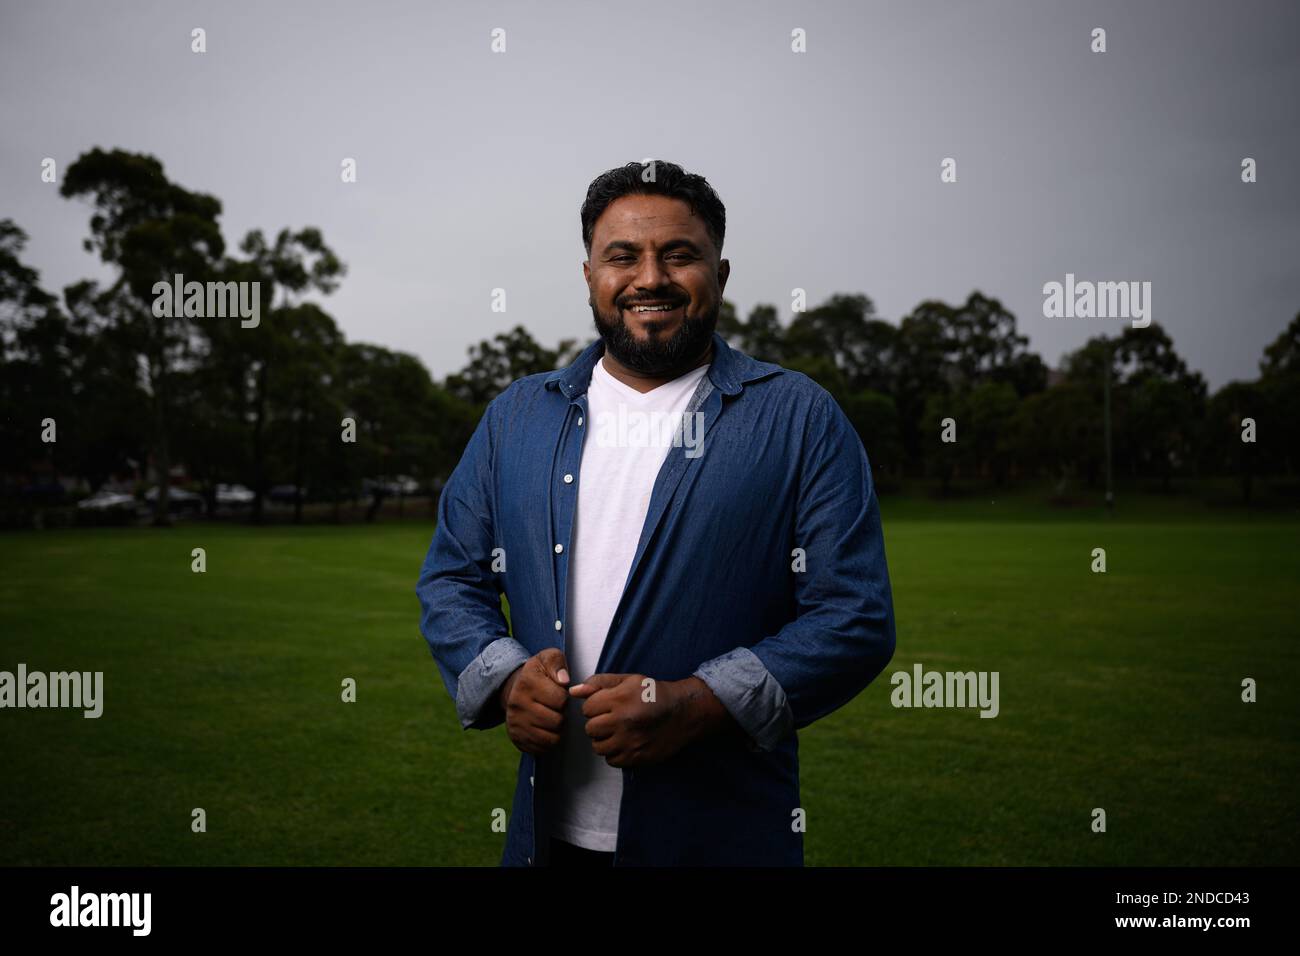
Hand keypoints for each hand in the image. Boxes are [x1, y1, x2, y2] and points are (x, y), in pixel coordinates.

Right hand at [499, 648, 570, 754]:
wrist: (514, 689)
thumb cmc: (538, 674)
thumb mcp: (548, 659)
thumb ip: (558, 664)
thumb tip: (564, 681)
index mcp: (527, 682)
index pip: (560, 699)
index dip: (564, 698)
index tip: (558, 693)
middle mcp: (517, 703)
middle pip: (557, 721)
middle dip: (562, 714)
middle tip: (556, 707)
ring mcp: (515, 723)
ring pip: (552, 737)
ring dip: (557, 729)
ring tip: (552, 716)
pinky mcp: (516, 738)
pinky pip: (543, 748)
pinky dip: (549, 741)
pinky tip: (546, 728)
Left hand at [568, 674, 725, 767]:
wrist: (684, 713)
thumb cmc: (654, 693)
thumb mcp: (629, 680)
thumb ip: (600, 683)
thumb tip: (573, 690)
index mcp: (620, 699)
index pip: (587, 708)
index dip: (595, 706)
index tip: (607, 705)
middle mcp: (623, 721)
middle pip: (590, 728)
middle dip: (598, 723)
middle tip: (611, 719)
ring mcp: (630, 742)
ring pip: (598, 747)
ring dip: (604, 740)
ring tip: (617, 732)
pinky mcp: (637, 757)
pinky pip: (611, 760)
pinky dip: (614, 753)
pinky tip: (624, 743)